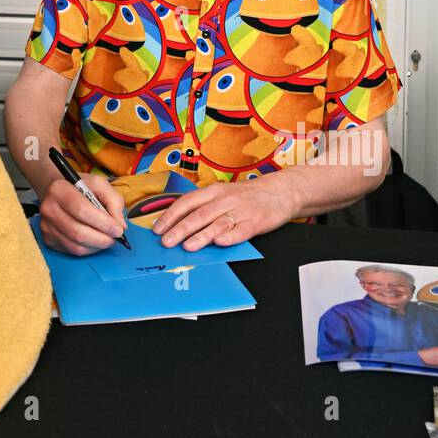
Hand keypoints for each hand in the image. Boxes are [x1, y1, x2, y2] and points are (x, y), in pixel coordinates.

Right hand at [39, 172, 125, 255]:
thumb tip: (120, 225)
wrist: (57, 191)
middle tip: (115, 238)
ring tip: (106, 239)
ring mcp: (46, 226)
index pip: (82, 210)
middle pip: (79, 233)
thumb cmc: (79, 187)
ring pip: (76, 246)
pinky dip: (88, 249)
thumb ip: (113, 201)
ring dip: (97, 246)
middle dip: (102, 239)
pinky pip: (72, 251)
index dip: (103, 223)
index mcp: (59, 190)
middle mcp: (49, 209)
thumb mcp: (99, 184)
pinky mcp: (48, 239)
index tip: (118, 230)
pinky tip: (94, 241)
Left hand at [149, 175, 299, 249]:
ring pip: (217, 223)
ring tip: (187, 246)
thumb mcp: (222, 194)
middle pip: (198, 214)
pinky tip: (220, 243)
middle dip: (180, 229)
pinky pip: (241, 230)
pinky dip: (230, 236)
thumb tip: (177, 223)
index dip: (170, 215)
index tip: (157, 229)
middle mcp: (224, 199)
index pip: (187, 202)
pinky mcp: (256, 221)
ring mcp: (240, 210)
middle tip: (166, 242)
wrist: (280, 191)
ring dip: (201, 235)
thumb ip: (203, 206)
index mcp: (213, 192)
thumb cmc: (246, 196)